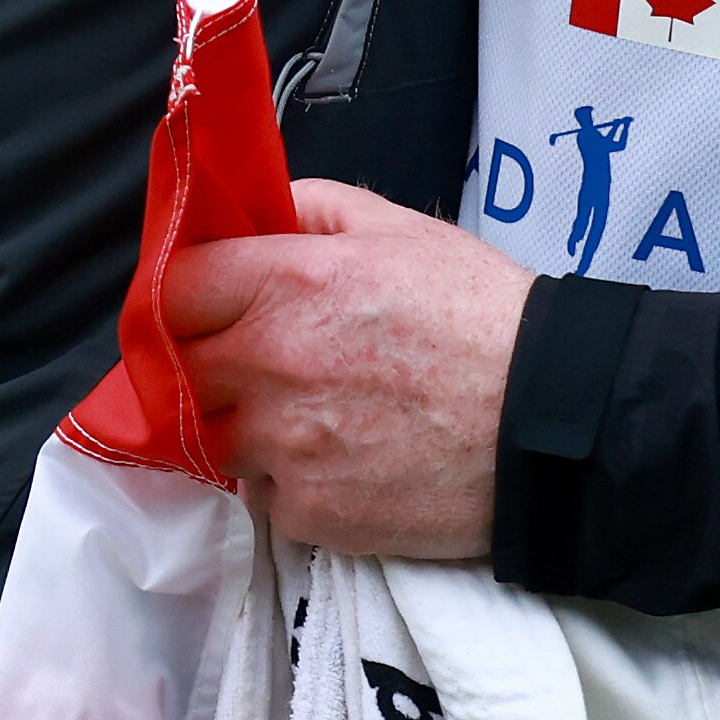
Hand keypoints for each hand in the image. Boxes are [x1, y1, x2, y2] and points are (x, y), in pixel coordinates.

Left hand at [163, 181, 539, 559]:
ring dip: (244, 425)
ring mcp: (280, 446)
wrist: (548, 420)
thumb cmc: (482, 314)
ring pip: (213, 438)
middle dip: (205, 361)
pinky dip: (290, 478)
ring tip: (311, 413)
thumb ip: (311, 207)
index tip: (208, 301)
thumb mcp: (403, 229)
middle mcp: (268, 365)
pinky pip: (263, 493)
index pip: (171, 289)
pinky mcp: (303, 512)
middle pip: (174, 369)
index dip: (187, 293)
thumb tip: (255, 215)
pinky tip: (345, 456)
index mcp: (287, 283)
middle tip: (256, 359)